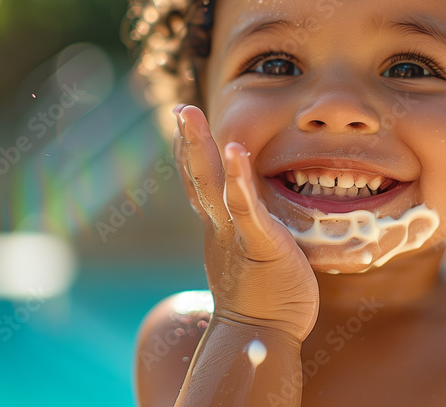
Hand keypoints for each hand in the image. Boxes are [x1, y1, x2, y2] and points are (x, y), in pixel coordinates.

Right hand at [173, 104, 318, 342]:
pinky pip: (244, 207)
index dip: (190, 151)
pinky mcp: (258, 243)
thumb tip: (252, 215)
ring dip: (198, 148)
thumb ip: (248, 232)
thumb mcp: (250, 256)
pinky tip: (236, 151)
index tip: (183, 120)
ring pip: (210, 184)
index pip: (200, 182)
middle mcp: (219, 226)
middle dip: (188, 140)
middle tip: (181, 108)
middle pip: (197, 176)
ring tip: (189, 115)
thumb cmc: (264, 299)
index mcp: (219, 227)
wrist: (260, 337)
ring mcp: (234, 234)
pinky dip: (238, 179)